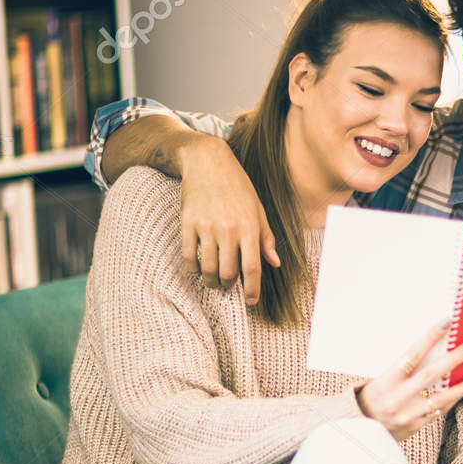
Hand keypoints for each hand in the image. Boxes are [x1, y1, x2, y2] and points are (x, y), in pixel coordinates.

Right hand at [177, 130, 280, 305]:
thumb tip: (275, 263)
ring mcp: (206, 226)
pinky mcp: (188, 223)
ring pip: (208, 269)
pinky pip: (189, 256)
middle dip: (229, 287)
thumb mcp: (257, 210)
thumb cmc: (237, 187)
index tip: (250, 301)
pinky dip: (194, 269)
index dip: (252, 289)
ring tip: (214, 280)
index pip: (252, 268)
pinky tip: (199, 268)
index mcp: (249, 226)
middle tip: (229, 286)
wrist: (207, 161)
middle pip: (228, 273)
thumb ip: (265, 238)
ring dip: (211, 281)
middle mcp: (229, 228)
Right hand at [357, 320, 462, 443]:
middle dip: (454, 358)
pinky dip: (453, 399)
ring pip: (442, 397)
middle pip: (431, 374)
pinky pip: (440, 412)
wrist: (358, 434)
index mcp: (385, 382)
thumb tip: (432, 351)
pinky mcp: (415, 427)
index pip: (412, 355)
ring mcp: (408, 415)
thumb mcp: (379, 381)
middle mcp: (397, 398)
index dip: (430, 338)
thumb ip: (402, 370)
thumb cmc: (371, 401)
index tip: (446, 323)